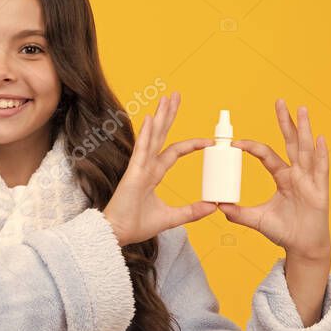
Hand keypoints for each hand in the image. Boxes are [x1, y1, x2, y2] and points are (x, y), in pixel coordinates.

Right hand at [103, 92, 218, 246]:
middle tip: (176, 96)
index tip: (208, 141)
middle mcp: (146, 166)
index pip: (174, 152)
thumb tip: (213, 207)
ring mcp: (138, 167)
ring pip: (151, 136)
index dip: (191, 145)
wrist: (117, 234)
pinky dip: (145, 134)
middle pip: (161, 135)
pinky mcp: (132, 173)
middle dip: (169, 115)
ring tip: (167, 98)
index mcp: (153, 174)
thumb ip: (191, 212)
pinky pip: (141, 150)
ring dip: (159, 116)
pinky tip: (150, 119)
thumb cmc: (136, 225)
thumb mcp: (171, 218)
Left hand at [216, 99, 330, 260]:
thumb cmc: (283, 231)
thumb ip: (238, 213)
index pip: (266, 154)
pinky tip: (320, 139)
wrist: (302, 247)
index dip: (251, 147)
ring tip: (301, 109)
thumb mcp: (256, 219)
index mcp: (282, 177)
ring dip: (304, 129)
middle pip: (290, 142)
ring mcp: (310, 180)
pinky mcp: (320, 190)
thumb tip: (217, 206)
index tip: (234, 142)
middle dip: (285, 122)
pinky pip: (321, 169)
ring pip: (305, 150)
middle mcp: (297, 173)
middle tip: (279, 101)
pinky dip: (321, 154)